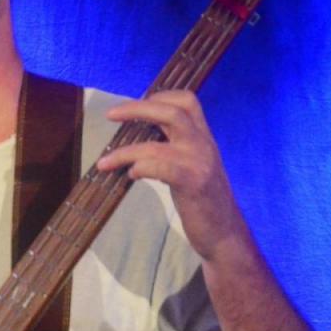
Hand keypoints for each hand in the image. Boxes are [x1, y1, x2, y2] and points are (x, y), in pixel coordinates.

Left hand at [96, 90, 249, 263]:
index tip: (136, 103)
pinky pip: (160, 166)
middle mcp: (204, 144)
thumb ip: (175, 147)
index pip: (187, 100)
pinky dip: (140, 167)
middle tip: (110, 114)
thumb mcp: (193, 166)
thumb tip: (138, 136)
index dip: (160, 96)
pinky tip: (132, 175)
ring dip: (124, 151)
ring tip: (104, 162)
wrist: (226, 234)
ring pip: (156, 144)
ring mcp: (200, 162)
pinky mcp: (193, 183)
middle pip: (171, 111)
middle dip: (137, 108)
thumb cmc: (203, 201)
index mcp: (204, 137)